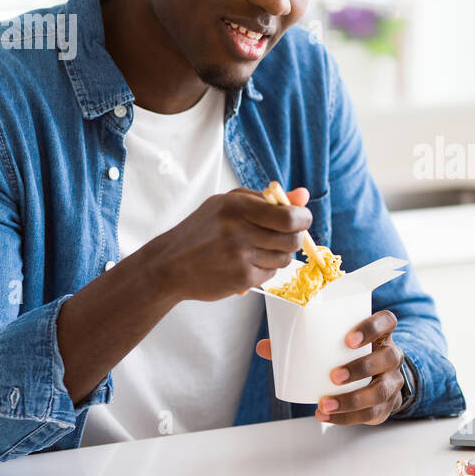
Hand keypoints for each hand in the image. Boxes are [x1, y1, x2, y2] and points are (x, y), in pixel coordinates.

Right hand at [143, 185, 310, 302]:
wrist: (170, 264)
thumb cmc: (203, 230)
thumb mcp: (229, 204)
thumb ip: (268, 199)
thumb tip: (304, 196)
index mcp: (237, 206)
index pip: (289, 215)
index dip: (303, 218)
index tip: (300, 219)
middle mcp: (239, 231)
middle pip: (292, 238)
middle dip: (295, 237)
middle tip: (285, 235)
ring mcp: (241, 257)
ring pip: (285, 258)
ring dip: (279, 254)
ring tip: (259, 249)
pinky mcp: (242, 279)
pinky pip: (271, 274)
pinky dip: (265, 269)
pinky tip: (247, 263)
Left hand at [255, 310, 405, 424]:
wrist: (376, 380)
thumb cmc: (350, 357)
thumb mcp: (334, 346)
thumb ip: (301, 343)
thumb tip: (264, 347)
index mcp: (380, 334)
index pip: (387, 322)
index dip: (372, 328)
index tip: (349, 339)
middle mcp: (391, 356)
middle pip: (388, 357)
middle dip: (361, 368)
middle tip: (333, 376)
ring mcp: (392, 381)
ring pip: (381, 390)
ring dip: (352, 399)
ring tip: (325, 403)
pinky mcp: (386, 404)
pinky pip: (372, 413)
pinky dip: (347, 417)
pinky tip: (327, 416)